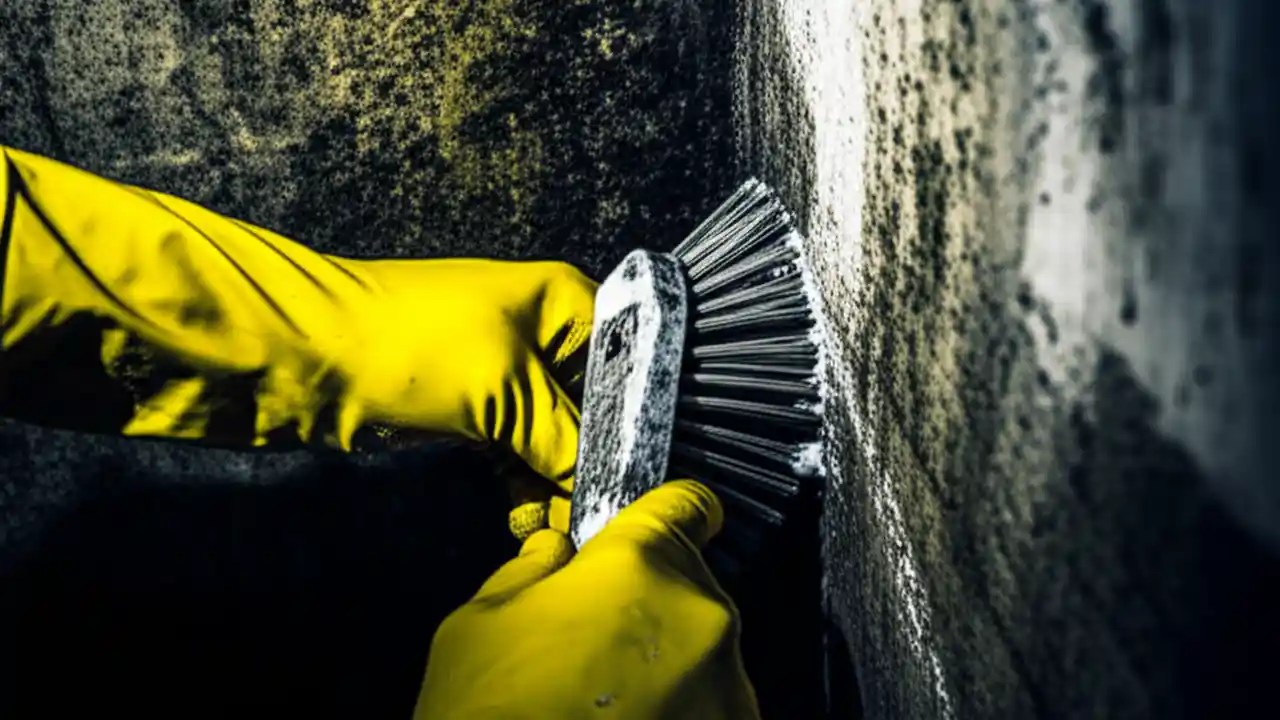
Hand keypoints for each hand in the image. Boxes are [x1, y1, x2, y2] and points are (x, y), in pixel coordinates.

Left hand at [0, 146, 593, 534]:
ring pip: (556, 435)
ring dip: (554, 480)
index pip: (631, 362)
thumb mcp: (506, 393)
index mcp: (564, 302)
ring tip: (547, 520)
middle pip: (596, 406)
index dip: (639, 420)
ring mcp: (504, 371)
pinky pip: (517, 449)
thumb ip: (571, 445)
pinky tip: (519, 513)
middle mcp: (541, 332)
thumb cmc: (410, 346)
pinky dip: (521, 481)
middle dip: (593, 460)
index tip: (641, 476)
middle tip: (591, 511)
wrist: (300, 354)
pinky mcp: (471, 407)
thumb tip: (616, 495)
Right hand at [413, 480, 760, 719]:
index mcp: (640, 562)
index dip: (668, 515)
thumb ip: (529, 573)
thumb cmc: (490, 711)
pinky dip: (684, 711)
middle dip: (649, 604)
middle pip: (688, 584)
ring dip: (668, 665)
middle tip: (593, 645)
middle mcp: (702, 612)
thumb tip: (554, 549)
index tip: (655, 533)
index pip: (687, 503)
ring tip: (610, 704)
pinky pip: (713, 703)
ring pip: (702, 650)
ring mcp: (728, 682)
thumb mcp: (479, 625)